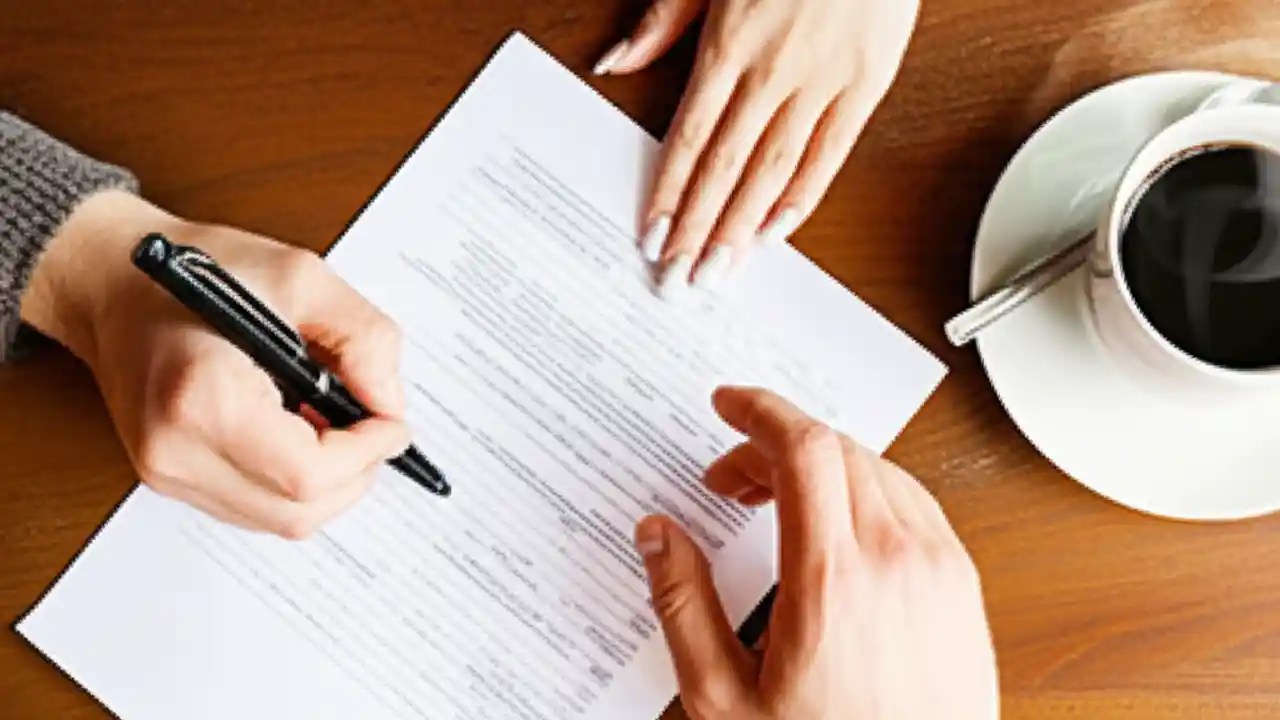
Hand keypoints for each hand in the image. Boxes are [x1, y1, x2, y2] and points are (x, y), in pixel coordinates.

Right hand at [20, 191, 409, 538]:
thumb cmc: (199, 270)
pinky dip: (293, 482)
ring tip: (330, 421)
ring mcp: (166, 474)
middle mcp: (175, 451)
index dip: (366, 453)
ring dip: (326, 481)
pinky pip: (255, 507)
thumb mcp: (303, 277)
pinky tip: (298, 431)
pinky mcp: (168, 479)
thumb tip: (390, 404)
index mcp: (203, 398)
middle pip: (298, 512)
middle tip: (371, 423)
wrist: (115, 281)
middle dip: (354, 473)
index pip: (308, 474)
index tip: (390, 421)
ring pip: (280, 519)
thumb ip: (365, 339)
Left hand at [594, 0, 919, 294]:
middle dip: (700, 230)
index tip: (653, 238)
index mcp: (731, 43)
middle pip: (727, 168)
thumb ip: (662, 19)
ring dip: (743, 227)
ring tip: (721, 272)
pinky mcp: (867, 83)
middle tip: (680, 280)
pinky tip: (777, 233)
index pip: (690, 139)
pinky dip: (803, 197)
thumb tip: (614, 64)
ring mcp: (824, 80)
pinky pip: (831, 154)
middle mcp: (775, 70)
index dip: (670, 194)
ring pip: (775, 170)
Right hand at [633, 387, 997, 718]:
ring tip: (775, 503)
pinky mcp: (961, 587)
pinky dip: (864, 490)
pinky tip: (835, 525)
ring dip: (821, 465)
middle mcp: (896, 558)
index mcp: (832, 578)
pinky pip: (914, 502)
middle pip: (835, 448)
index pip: (802, 448)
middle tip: (729, 480)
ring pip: (876, 468)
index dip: (759, 411)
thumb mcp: (724, 699)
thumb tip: (659, 536)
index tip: (727, 404)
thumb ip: (683, 607)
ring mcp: (939, 569)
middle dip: (773, 444)